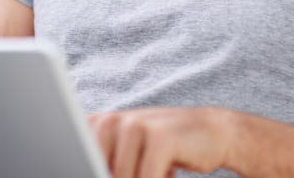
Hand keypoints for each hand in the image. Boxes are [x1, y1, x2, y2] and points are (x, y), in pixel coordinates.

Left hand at [87, 106, 233, 177]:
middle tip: (145, 170)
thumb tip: (84, 172)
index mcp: (98, 124)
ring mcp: (136, 125)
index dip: (93, 170)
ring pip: (123, 177)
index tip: (109, 170)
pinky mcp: (160, 137)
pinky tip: (170, 174)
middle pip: (100, 169)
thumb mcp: (127, 152)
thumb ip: (103, 161)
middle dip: (121, 176)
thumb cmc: (164, 147)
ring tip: (159, 170)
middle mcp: (112, 120)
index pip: (82, 158)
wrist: (211, 130)